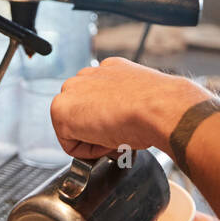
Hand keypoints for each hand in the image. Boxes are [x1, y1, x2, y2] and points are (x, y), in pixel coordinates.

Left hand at [49, 57, 209, 159]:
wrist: (158, 107)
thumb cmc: (158, 106)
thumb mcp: (141, 101)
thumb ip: (124, 106)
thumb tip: (123, 124)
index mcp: (109, 69)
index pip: (97, 99)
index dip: (109, 121)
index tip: (122, 129)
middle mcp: (88, 75)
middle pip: (82, 111)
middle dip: (96, 129)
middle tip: (118, 138)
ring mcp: (72, 90)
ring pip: (73, 125)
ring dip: (90, 139)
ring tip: (114, 140)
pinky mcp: (61, 110)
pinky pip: (69, 142)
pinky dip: (86, 151)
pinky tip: (107, 143)